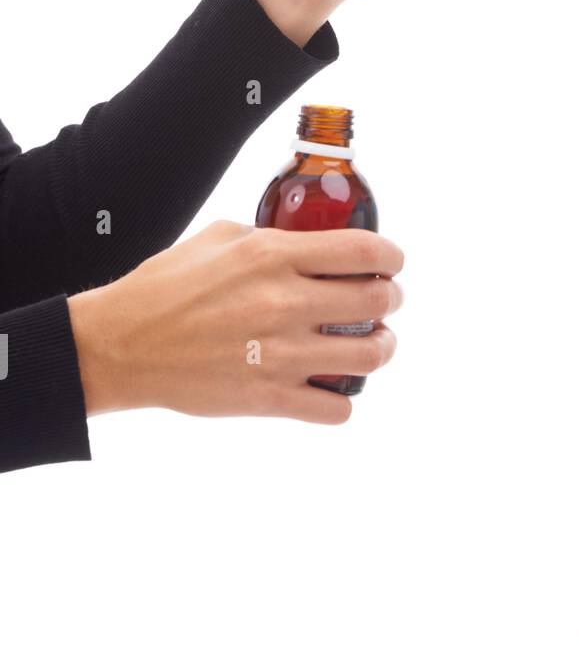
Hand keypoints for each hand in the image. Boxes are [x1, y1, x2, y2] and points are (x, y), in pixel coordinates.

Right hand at [68, 221, 403, 422]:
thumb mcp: (219, 238)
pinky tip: (332, 387)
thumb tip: (309, 241)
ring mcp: (278, 354)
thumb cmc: (164, 288)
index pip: (365, 252)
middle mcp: (283, 302)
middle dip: (391, 300)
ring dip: (381, 347)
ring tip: (373, 344)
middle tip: (384, 302)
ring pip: (370, 355)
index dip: (392, 257)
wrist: (118, 347)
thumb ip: (270, 237)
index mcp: (272, 256)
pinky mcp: (267, 398)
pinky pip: (336, 408)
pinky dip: (343, 400)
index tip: (392, 264)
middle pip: (377, 301)